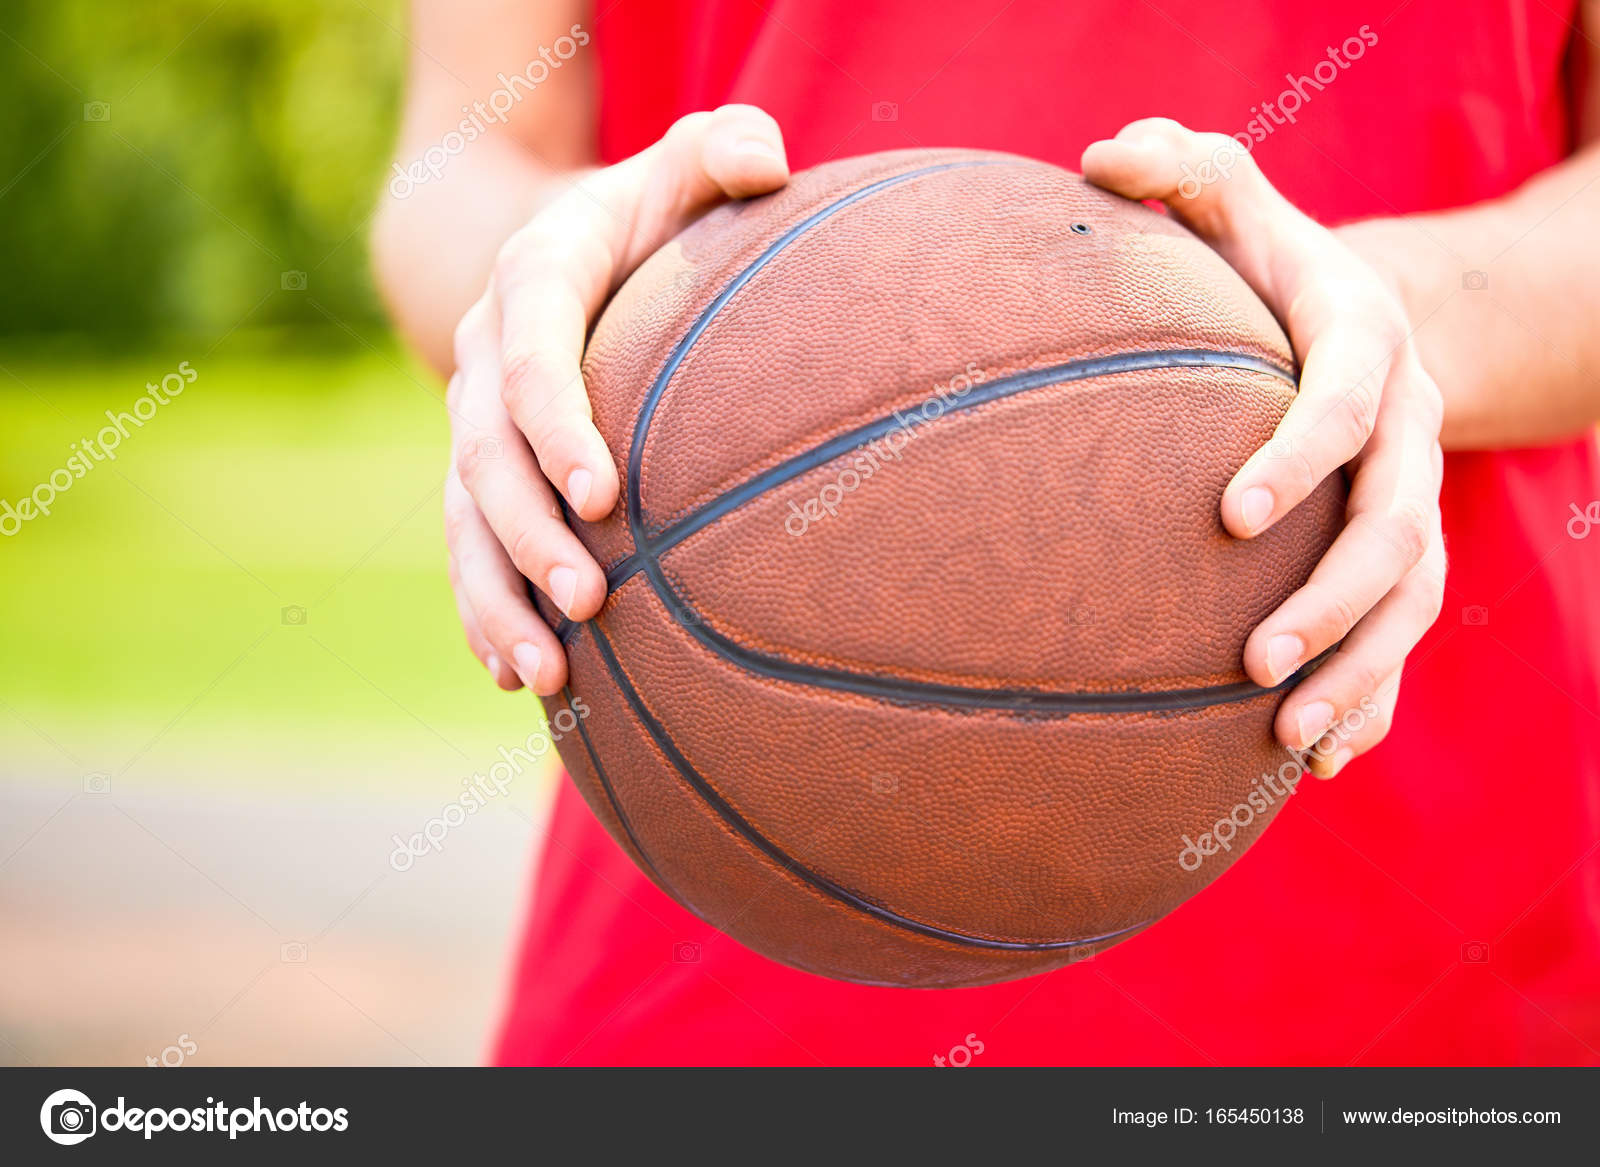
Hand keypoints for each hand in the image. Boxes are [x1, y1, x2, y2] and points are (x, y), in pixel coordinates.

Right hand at [445, 105, 788, 693]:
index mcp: (532, 278)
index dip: (556, 425)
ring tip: (546, 676)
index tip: (606, 495)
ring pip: (464, 520)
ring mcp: (473, 422)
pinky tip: (520, 679)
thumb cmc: (656, 211)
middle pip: (485, 457)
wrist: (568, 242)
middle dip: (530, 536)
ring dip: (499, 599)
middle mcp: (485, 356)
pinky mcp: (481, 474)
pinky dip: (487, 613)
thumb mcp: (689, 161)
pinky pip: (470, 549)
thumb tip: (766, 162)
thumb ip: (726, 149)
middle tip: (591, 602)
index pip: (531, 356)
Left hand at [1082, 118, 1445, 777]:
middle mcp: (1409, 429)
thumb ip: (1176, 165)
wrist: (1341, 315)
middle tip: (1252, 664)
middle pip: (1397, 530)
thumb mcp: (1224, 193)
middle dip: (1332, 602)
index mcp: (1367, 341)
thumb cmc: (1255, 260)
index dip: (1299, 457)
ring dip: (1358, 675)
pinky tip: (1316, 763)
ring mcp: (1414, 501)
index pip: (1345, 404)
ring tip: (1286, 739)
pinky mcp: (1401, 558)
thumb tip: (1098, 159)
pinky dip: (1373, 703)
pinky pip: (1405, 641)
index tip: (1229, 517)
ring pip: (1413, 604)